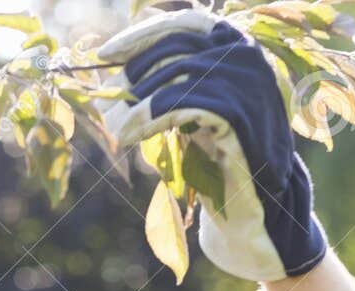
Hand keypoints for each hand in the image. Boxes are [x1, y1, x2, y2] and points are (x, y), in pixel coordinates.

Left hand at [96, 8, 328, 281]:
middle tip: (105, 106)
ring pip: (177, 76)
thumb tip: (116, 68)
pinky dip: (150, 117)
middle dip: (133, 77)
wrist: (249, 203)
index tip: (104, 56)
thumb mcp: (188, 110)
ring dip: (136, 103)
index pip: (186, 24)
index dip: (143, 36)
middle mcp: (247, 56)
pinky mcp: (242, 114)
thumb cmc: (215, 157)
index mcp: (236, 47)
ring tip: (113, 129)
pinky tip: (128, 135)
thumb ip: (167, 82)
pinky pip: (186, 103)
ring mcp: (249, 83)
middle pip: (176, 50)